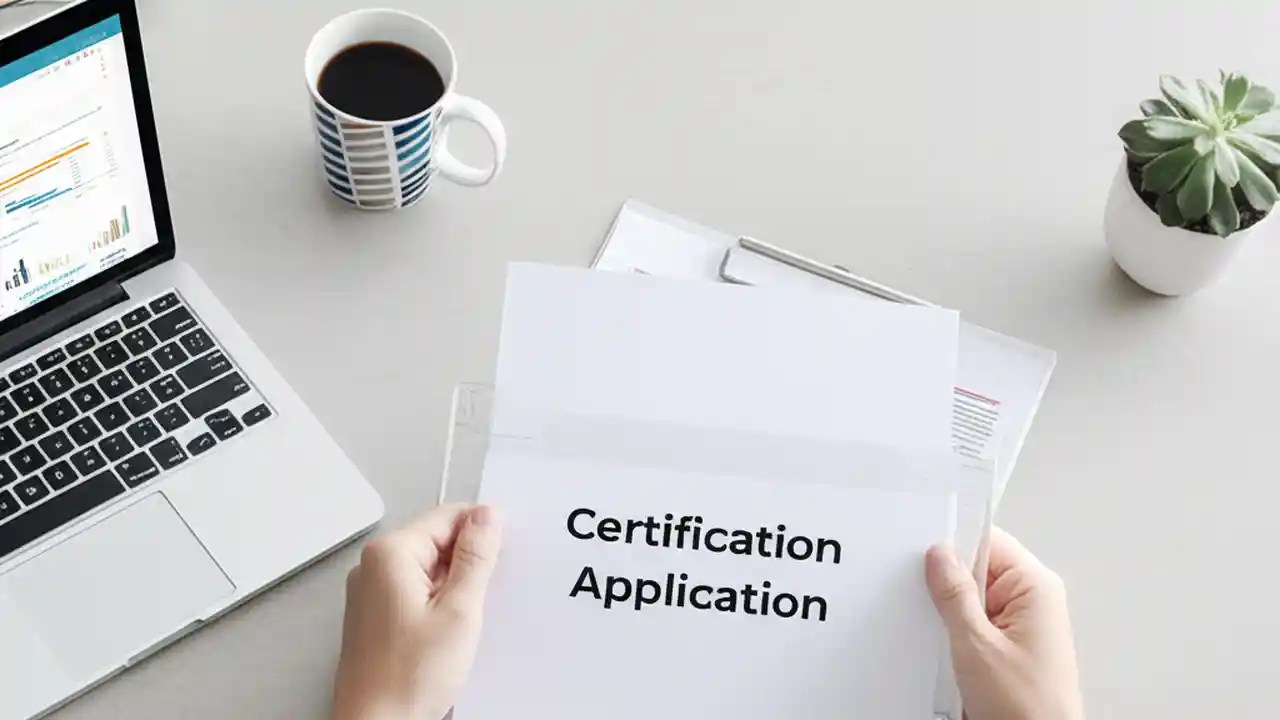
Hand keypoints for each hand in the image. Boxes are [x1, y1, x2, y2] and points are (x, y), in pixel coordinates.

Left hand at [332, 504, 502, 719]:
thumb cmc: (407, 679)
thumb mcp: (459, 611)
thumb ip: (476, 557)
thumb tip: (487, 517)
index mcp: (391, 554)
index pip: (448, 516)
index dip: (482, 532)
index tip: (503, 555)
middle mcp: (374, 566)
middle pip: (437, 541)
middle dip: (469, 563)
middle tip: (482, 598)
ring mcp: (373, 591)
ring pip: (430, 569)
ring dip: (456, 587)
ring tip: (463, 622)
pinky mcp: (378, 614)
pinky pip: (418, 592)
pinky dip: (440, 604)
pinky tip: (450, 632)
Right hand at [925, 527, 1084, 719]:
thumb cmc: (1026, 709)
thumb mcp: (976, 645)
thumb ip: (954, 594)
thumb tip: (940, 554)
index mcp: (1035, 587)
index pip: (989, 541)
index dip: (954, 541)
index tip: (920, 547)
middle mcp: (1033, 600)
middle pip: (978, 568)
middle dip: (947, 581)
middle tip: (925, 596)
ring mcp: (1022, 624)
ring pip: (973, 598)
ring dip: (950, 611)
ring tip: (942, 633)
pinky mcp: (1009, 646)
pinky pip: (976, 622)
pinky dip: (956, 631)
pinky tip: (947, 647)